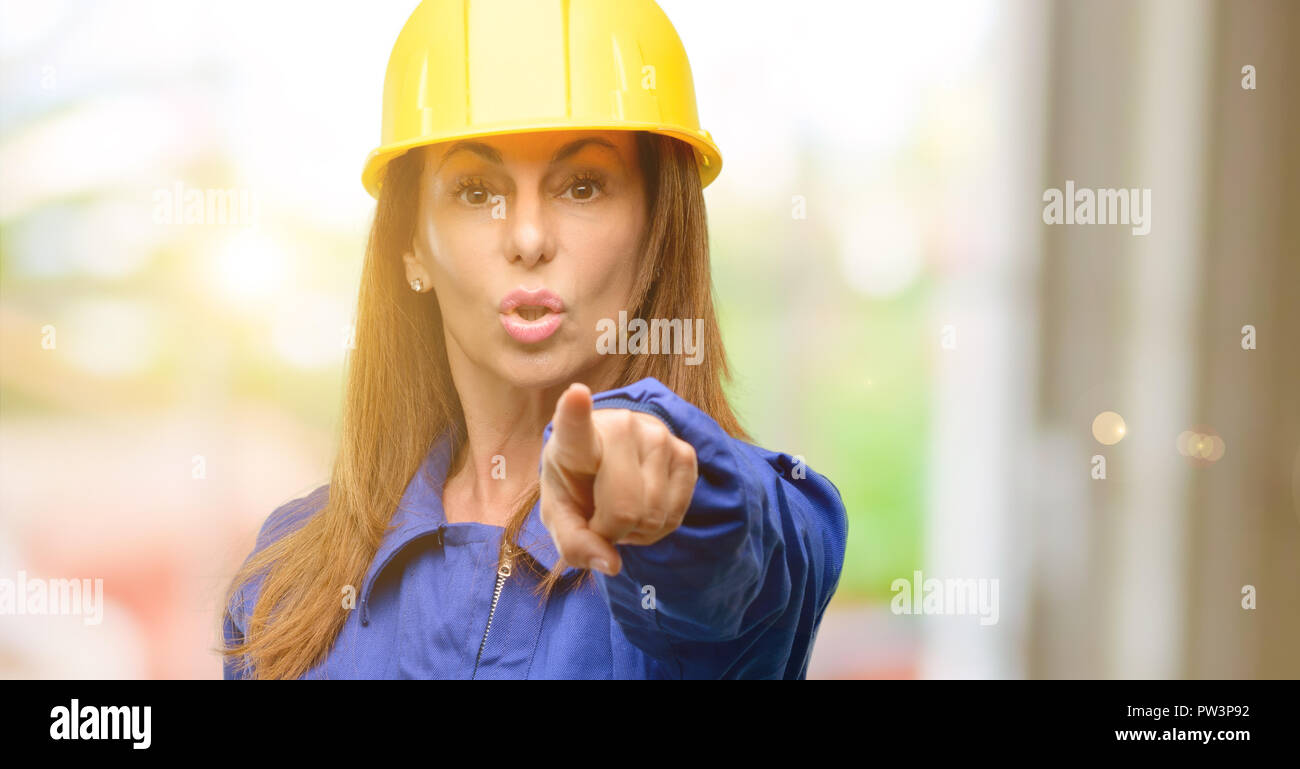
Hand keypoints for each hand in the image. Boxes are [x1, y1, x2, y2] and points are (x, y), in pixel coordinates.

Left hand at [539, 383, 698, 575]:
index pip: (575, 426)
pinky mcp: (685, 452)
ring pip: (652, 515)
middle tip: (600, 521)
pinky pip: (675, 514)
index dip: (575, 412)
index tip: (576, 394)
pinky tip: (644, 507)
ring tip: (622, 511)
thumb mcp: (561, 516)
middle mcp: (620, 427)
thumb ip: (574, 544)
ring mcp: (658, 436)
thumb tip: (611, 564)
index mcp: (575, 440)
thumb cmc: (577, 487)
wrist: (609, 465)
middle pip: (623, 508)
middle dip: (611, 531)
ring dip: (636, 531)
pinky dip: (658, 528)